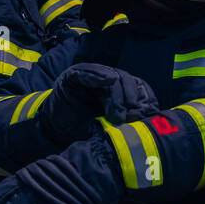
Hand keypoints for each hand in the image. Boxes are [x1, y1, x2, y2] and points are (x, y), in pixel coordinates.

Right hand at [41, 63, 160, 143]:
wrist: (54, 131)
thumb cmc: (84, 130)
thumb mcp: (110, 126)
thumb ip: (128, 118)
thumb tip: (150, 115)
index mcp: (118, 91)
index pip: (137, 87)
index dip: (143, 98)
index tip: (146, 114)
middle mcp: (105, 80)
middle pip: (126, 81)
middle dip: (129, 99)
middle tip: (129, 117)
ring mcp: (89, 76)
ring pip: (110, 77)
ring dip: (115, 96)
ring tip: (117, 113)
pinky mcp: (73, 76)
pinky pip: (87, 72)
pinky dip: (97, 75)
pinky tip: (108, 80)